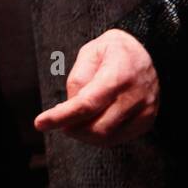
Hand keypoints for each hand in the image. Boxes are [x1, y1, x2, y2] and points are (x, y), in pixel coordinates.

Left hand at [34, 29, 159, 146]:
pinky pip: (118, 138)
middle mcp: (135, 95)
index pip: (86, 104)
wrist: (147, 49)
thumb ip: (78, 80)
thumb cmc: (114, 50)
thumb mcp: (90, 52)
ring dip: (84, 134)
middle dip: (72, 128)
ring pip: (107, 137)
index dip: (61, 117)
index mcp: (119, 73)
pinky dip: (100, 136)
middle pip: (96, 127)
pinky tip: (93, 123)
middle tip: (61, 121)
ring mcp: (144, 110)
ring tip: (77, 120)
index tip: (40, 123)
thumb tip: (69, 109)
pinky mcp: (147, 120)